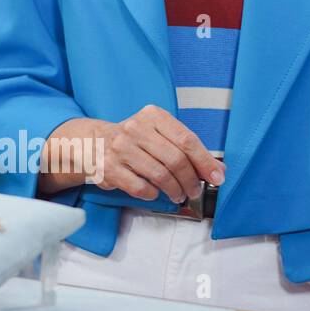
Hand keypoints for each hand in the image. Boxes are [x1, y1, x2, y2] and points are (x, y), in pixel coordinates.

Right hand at [53, 108, 224, 202]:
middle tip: (195, 190)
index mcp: (151, 116)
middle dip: (191, 181)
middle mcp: (134, 129)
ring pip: (160, 176)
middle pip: (175, 160)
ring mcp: (120, 148)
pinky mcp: (109, 168)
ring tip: (178, 194)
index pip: (186, 139)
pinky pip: (141, 188)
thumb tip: (217, 169)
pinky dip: (153, 194)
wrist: (91, 142)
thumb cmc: (133, 140)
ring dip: (175, 190)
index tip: (217, 176)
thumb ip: (186, 148)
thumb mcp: (158, 133)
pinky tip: (154, 191)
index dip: (205, 161)